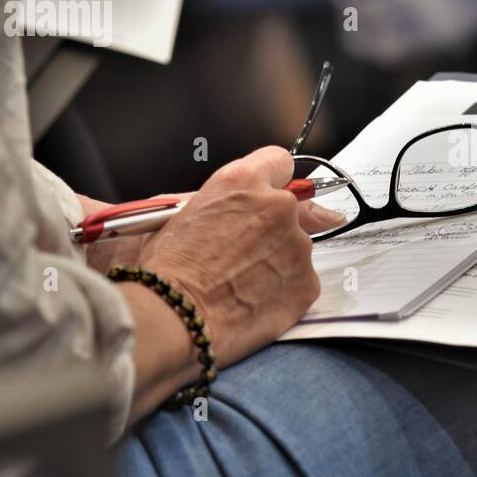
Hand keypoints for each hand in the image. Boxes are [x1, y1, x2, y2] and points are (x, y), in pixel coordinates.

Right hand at [134, 146, 322, 373]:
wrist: (174, 315)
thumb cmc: (170, 268)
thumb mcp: (186, 212)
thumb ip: (232, 199)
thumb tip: (274, 198)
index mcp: (243, 181)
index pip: (279, 162)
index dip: (270, 181)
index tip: (265, 198)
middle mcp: (277, 207)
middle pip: (290, 208)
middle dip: (271, 227)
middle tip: (242, 252)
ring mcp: (297, 245)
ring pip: (296, 247)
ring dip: (278, 260)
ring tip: (240, 281)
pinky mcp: (306, 282)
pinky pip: (302, 280)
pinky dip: (284, 290)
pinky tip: (254, 299)